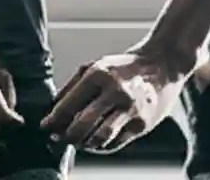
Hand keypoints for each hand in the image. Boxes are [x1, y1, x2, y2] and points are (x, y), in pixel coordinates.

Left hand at [39, 47, 190, 153]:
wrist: (163, 64)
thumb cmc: (126, 67)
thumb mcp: (96, 66)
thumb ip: (73, 87)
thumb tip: (53, 112)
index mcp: (99, 74)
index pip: (68, 105)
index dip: (53, 121)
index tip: (46, 127)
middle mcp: (115, 91)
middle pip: (81, 126)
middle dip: (66, 137)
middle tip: (60, 139)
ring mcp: (130, 108)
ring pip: (98, 138)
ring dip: (84, 144)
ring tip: (79, 140)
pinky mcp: (142, 123)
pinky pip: (115, 143)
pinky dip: (101, 146)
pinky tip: (97, 140)